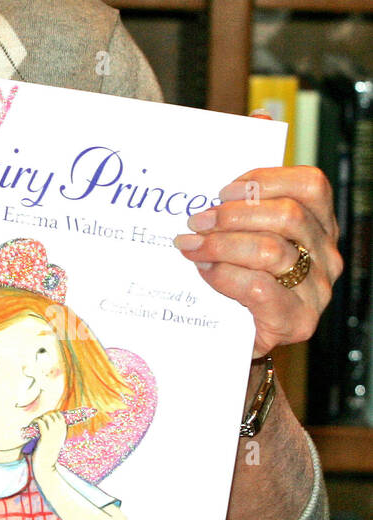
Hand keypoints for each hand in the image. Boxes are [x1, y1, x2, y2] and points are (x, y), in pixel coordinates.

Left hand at [30, 409, 67, 470]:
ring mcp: (53, 435)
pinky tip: (32, 426)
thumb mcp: (55, 443)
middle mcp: (60, 433)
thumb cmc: (48, 455)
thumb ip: (54, 434)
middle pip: (54, 415)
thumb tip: (48, 424)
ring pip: (47, 417)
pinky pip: (40, 423)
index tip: (45, 418)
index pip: (61, 416)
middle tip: (39, 420)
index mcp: (63, 434)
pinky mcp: (45, 438)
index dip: (53, 414)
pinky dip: (35, 422)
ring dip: (39, 418)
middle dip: (45, 414)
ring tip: (34, 423)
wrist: (46, 467)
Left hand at [173, 166, 342, 358]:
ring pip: (270, 250)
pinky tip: (205, 271)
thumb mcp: (247, 238)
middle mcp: (326, 255)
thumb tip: (204, 200)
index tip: (225, 191)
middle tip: (197, 221)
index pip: (311, 185)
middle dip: (233, 214)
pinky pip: (259, 288)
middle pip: (288, 215)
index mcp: (319, 226)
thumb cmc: (240, 281)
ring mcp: (317, 290)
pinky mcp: (298, 321)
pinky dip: (224, 275)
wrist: (239, 339)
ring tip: (192, 246)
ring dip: (221, 244)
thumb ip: (240, 215)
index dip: (265, 180)